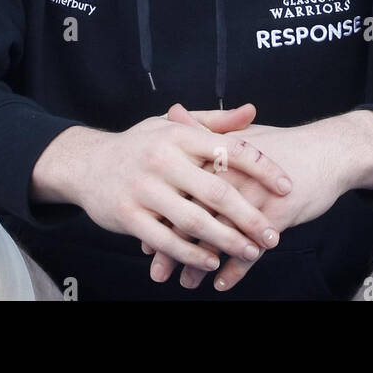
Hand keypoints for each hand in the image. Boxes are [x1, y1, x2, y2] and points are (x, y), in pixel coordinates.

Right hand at [69, 104, 291, 273]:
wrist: (86, 164)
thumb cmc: (139, 145)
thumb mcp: (172, 126)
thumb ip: (215, 122)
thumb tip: (253, 112)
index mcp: (179, 134)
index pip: (230, 149)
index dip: (263, 168)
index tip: (287, 187)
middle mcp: (161, 159)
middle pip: (216, 191)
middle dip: (250, 216)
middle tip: (273, 235)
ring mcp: (143, 189)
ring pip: (194, 220)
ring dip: (227, 240)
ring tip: (251, 251)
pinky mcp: (128, 215)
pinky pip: (166, 240)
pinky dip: (192, 253)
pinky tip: (213, 261)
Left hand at [146, 113, 346, 291]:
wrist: (328, 152)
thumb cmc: (283, 145)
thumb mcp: (242, 133)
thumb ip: (204, 128)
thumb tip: (172, 111)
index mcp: (221, 155)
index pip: (182, 187)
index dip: (162, 212)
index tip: (145, 236)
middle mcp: (234, 175)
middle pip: (195, 214)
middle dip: (174, 245)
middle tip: (157, 269)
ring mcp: (256, 196)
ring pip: (220, 234)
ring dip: (201, 263)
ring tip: (185, 282)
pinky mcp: (279, 214)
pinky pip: (253, 247)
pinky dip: (237, 268)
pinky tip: (222, 282)